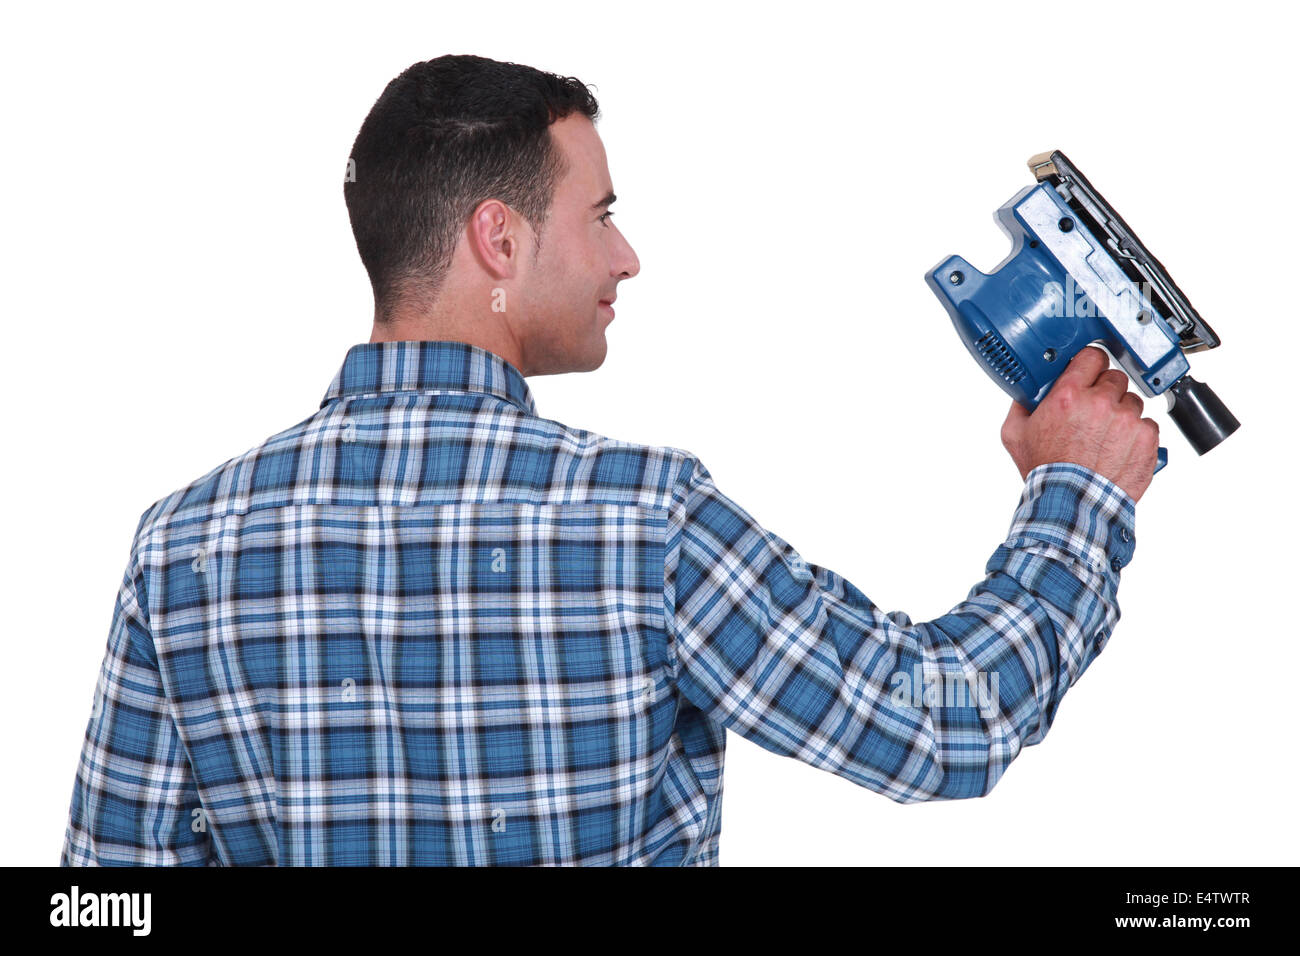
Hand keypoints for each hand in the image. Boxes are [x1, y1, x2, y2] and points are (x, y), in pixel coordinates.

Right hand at [1000, 345, 1159, 502]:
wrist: (1071, 504)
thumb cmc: (1046, 472)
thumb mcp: (1016, 435)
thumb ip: (1021, 406)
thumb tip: (1026, 393)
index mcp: (1069, 395)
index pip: (1092, 356)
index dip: (1090, 364)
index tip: (1089, 371)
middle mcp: (1101, 403)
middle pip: (1114, 378)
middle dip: (1104, 392)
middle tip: (1093, 411)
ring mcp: (1127, 420)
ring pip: (1132, 402)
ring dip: (1121, 414)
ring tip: (1104, 436)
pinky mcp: (1146, 438)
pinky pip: (1147, 424)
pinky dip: (1136, 434)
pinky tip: (1119, 447)